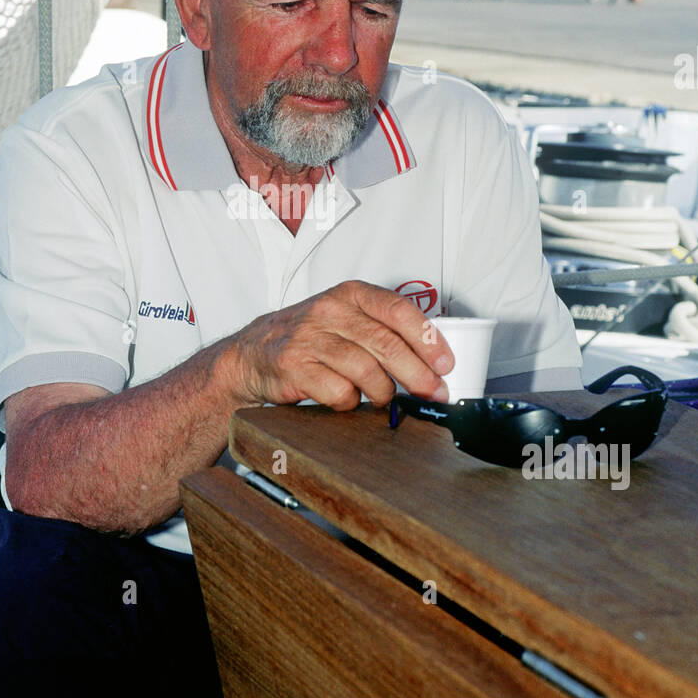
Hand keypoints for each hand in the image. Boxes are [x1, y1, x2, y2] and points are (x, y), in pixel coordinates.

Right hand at [220, 280, 453, 411]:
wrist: (250, 354)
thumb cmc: (308, 338)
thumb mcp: (344, 319)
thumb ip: (382, 329)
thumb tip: (432, 359)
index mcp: (350, 294)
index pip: (398, 310)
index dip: (427, 338)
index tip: (446, 363)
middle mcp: (329, 310)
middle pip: (386, 344)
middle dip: (418, 374)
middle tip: (434, 393)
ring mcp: (309, 337)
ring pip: (365, 371)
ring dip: (383, 392)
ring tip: (384, 399)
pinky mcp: (293, 366)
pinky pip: (338, 392)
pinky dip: (350, 402)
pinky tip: (346, 399)